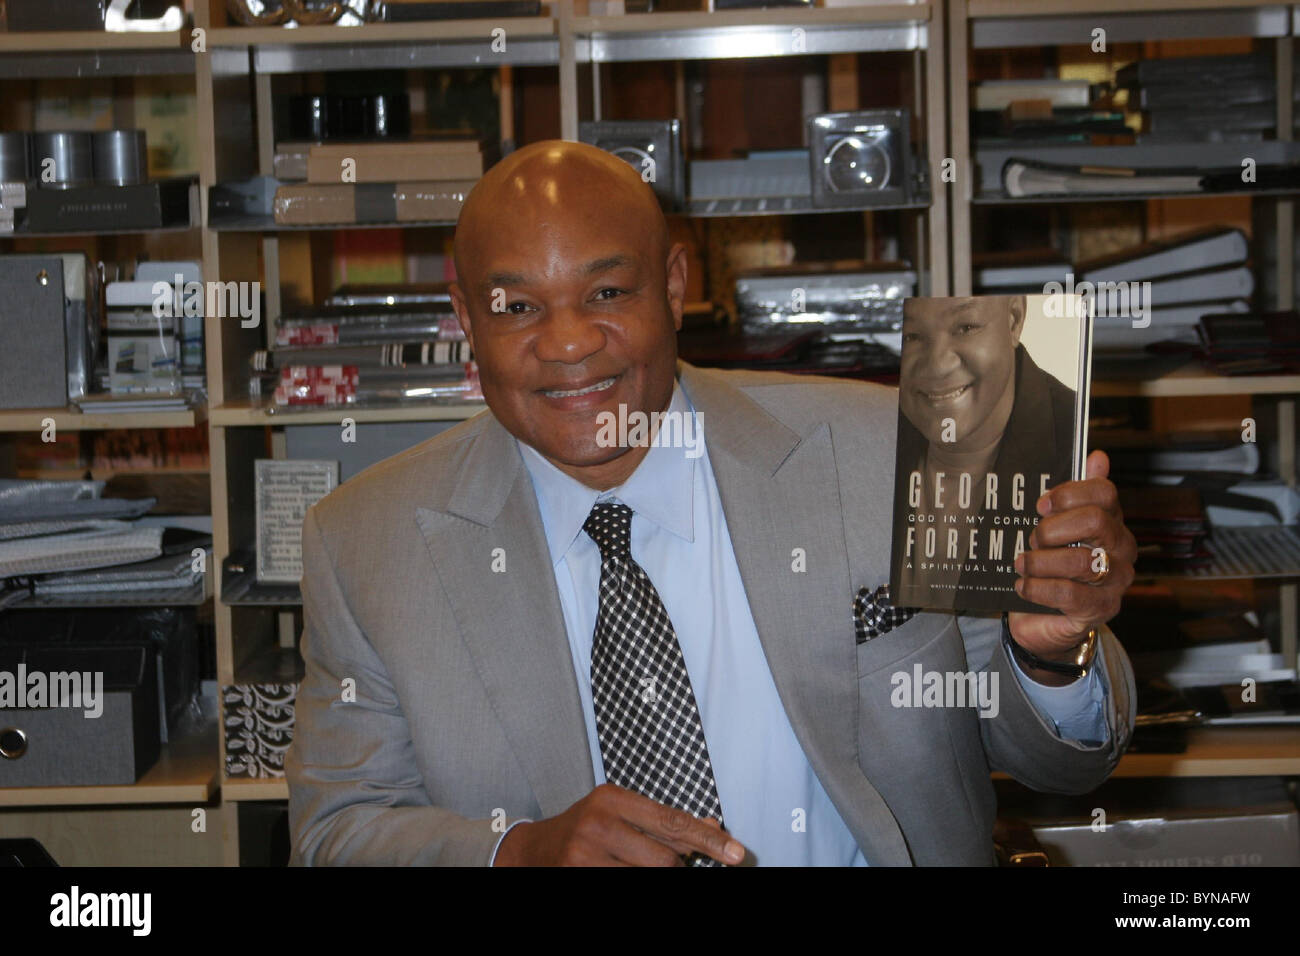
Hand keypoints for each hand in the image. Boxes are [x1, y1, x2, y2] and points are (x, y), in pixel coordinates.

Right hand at [492, 782, 746, 865]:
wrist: (532, 852)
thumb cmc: (584, 830)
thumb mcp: (621, 814)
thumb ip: (664, 821)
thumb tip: (712, 826)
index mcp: (611, 799)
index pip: (672, 821)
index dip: (708, 839)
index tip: (736, 853)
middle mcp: (597, 824)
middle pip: (664, 859)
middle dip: (672, 867)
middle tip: (660, 862)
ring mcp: (584, 856)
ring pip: (650, 878)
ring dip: (654, 877)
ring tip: (636, 865)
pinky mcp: (577, 877)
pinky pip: (626, 887)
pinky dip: (633, 882)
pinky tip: (623, 872)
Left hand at [1009, 450, 1136, 679]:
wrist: (1048, 619)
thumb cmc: (1053, 567)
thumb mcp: (1059, 529)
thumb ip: (1077, 495)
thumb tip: (1098, 456)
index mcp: (1112, 521)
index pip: (1105, 493)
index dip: (1068, 494)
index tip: (1041, 505)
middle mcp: (1121, 548)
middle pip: (1095, 521)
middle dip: (1052, 529)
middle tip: (1032, 540)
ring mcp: (1115, 580)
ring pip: (1078, 560)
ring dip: (1039, 562)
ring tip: (1023, 564)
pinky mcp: (1101, 608)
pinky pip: (1067, 592)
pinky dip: (1037, 587)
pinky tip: (1023, 585)